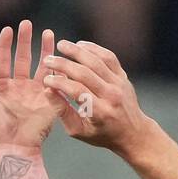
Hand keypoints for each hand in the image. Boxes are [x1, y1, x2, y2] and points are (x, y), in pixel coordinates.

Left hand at [0, 20, 67, 150]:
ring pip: (40, 65)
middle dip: (25, 41)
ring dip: (44, 49)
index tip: (8, 29)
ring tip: (48, 32)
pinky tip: (58, 53)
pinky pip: (53, 79)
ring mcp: (34, 91)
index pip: (3, 60)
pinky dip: (56, 66)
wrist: (14, 145)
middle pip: (23, 58)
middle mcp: (18, 86)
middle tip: (27, 24)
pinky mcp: (48, 98)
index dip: (5, 45)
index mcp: (1, 86)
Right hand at [42, 40, 155, 156]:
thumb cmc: (101, 134)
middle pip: (85, 73)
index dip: (59, 83)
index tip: (46, 79)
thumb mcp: (78, 130)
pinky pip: (109, 57)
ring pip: (97, 61)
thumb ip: (62, 111)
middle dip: (63, 64)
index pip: (76, 91)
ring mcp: (119, 84)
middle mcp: (111, 96)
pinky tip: (80, 45)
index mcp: (99, 112)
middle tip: (48, 60)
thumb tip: (48, 91)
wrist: (132, 131)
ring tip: (61, 45)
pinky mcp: (123, 76)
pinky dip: (94, 48)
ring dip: (77, 51)